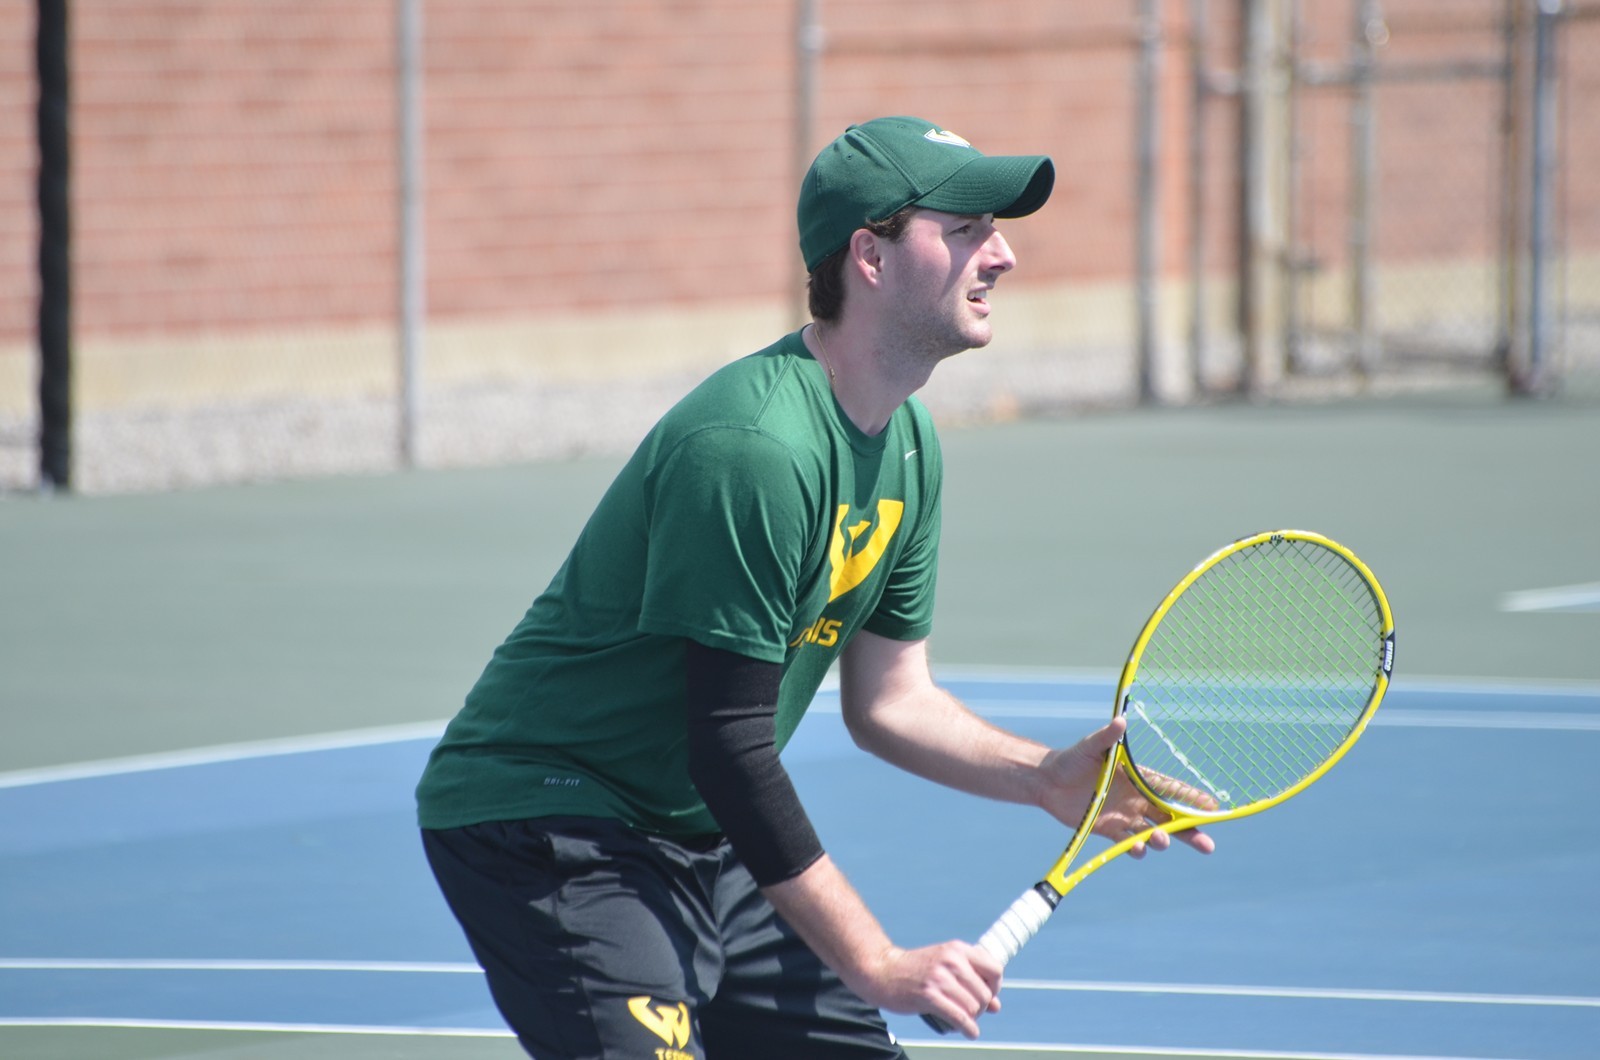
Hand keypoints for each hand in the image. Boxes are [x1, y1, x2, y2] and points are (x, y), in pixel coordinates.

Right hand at [851, 941, 1001, 1039]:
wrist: (882, 971)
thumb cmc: (916, 971)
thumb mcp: (946, 966)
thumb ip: (972, 981)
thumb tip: (996, 1006)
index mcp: (958, 949)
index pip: (995, 969)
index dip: (994, 987)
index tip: (985, 996)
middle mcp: (951, 960)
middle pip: (985, 993)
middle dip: (980, 1007)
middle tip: (969, 1011)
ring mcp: (939, 977)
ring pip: (973, 1007)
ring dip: (972, 1019)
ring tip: (963, 1020)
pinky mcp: (929, 995)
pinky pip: (960, 1017)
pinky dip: (968, 1029)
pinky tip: (969, 1033)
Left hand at [1036, 716, 1215, 856]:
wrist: (1048, 780)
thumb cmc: (1072, 759)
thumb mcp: (1090, 747)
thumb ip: (1107, 737)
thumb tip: (1120, 720)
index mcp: (1138, 778)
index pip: (1171, 789)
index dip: (1192, 799)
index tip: (1213, 808)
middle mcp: (1136, 799)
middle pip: (1170, 818)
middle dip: (1190, 831)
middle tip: (1208, 845)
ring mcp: (1124, 816)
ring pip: (1153, 833)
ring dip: (1162, 840)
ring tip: (1162, 841)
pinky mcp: (1109, 830)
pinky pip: (1127, 843)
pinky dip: (1135, 848)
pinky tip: (1138, 850)